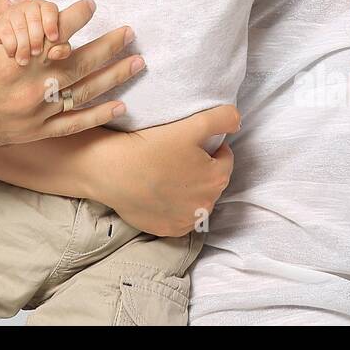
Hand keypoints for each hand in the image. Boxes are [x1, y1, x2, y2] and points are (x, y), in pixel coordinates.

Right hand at [0, 0, 143, 151]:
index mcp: (9, 59)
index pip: (54, 33)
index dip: (76, 17)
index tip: (92, 4)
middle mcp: (26, 88)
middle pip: (79, 64)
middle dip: (109, 46)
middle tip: (130, 32)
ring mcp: (31, 114)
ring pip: (82, 94)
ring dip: (113, 78)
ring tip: (137, 63)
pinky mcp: (29, 132)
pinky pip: (70, 126)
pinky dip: (96, 117)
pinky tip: (118, 107)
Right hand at [92, 106, 240, 237]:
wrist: (112, 172)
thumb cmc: (151, 147)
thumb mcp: (191, 125)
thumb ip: (221, 119)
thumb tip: (237, 120)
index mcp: (217, 178)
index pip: (225, 158)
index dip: (209, 147)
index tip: (188, 142)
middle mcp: (207, 205)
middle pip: (211, 180)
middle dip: (200, 169)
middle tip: (175, 155)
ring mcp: (187, 221)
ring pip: (196, 200)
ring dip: (188, 188)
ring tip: (166, 173)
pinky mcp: (168, 231)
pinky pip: (179, 216)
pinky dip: (174, 206)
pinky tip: (159, 192)